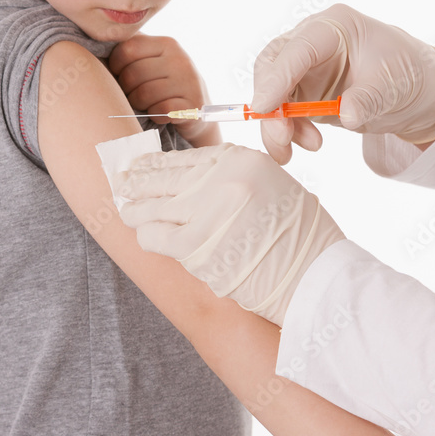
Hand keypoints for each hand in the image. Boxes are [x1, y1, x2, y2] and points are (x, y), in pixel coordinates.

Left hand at [108, 34, 213, 145]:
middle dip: (126, 89)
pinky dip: (154, 115)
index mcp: (166, 44)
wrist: (196, 111)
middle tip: (132, 95)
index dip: (115, 66)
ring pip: (144, 94)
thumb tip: (92, 43)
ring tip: (145, 105)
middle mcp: (180, 59)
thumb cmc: (163, 85)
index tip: (120, 76)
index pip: (127, 49)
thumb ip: (130, 51)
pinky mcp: (193, 106)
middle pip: (132, 74)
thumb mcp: (152, 61)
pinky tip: (159, 113)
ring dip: (138, 104)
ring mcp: (189, 82)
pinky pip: (159, 110)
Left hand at [115, 142, 344, 326]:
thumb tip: (185, 178)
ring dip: (135, 210)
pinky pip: (156, 237)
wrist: (315, 277)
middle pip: (163, 178)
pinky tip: (143, 235)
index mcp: (239, 161)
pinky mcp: (196, 247)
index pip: (185, 158)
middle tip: (119, 183)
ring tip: (125, 210)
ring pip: (153, 207)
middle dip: (136, 182)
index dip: (156, 162)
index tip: (138, 164)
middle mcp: (220, 181)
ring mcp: (206, 213)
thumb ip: (230, 178)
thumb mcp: (270, 186)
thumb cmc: (298, 236)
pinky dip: (147, 236)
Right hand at [250, 3, 434, 163]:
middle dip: (270, 103)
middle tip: (281, 136)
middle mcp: (311, 43)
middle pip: (272, 68)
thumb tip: (345, 115)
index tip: (263, 107)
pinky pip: (283, 112)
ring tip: (299, 148)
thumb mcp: (394, 83)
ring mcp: (304, 69)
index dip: (276, 77)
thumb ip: (367, 98)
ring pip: (272, 93)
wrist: (420, 91)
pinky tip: (306, 144)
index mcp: (333, 27)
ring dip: (277, 124)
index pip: (296, 49)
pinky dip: (287, 132)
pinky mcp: (304, 93)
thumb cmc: (409, 71)